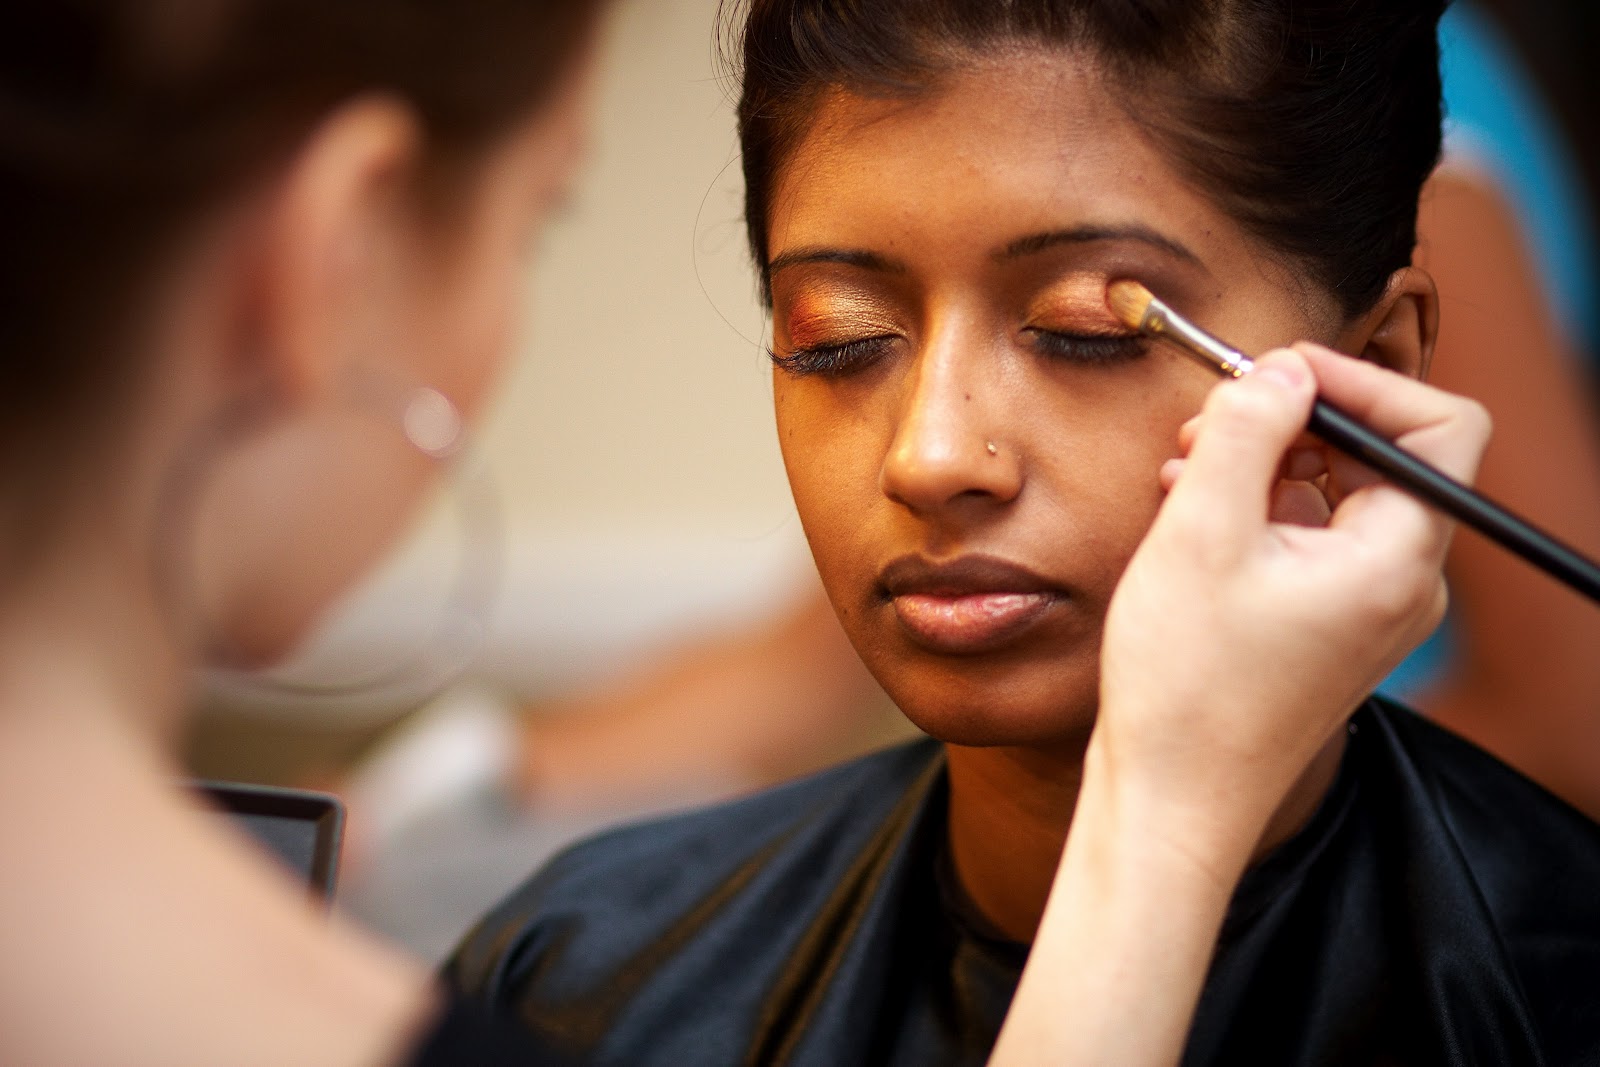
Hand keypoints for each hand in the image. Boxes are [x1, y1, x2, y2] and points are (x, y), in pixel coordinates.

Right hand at [1094, 342, 1491, 871]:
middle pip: (1381, 453)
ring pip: (1338, 491)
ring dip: (1266, 461)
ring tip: (1187, 469)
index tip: (1278, 371)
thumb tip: (1279, 370)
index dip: (1361, 380)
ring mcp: (1368, 608)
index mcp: (1397, 560)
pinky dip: (1258, 508)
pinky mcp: (1329, 624)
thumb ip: (1246, 434)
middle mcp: (1402, 583)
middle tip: (1213, 420)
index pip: (1438, 426)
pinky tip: (1191, 511)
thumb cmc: (1187, 686)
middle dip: (1296, 419)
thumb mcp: (1201, 535)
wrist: (1172, 798)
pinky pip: (1312, 535)